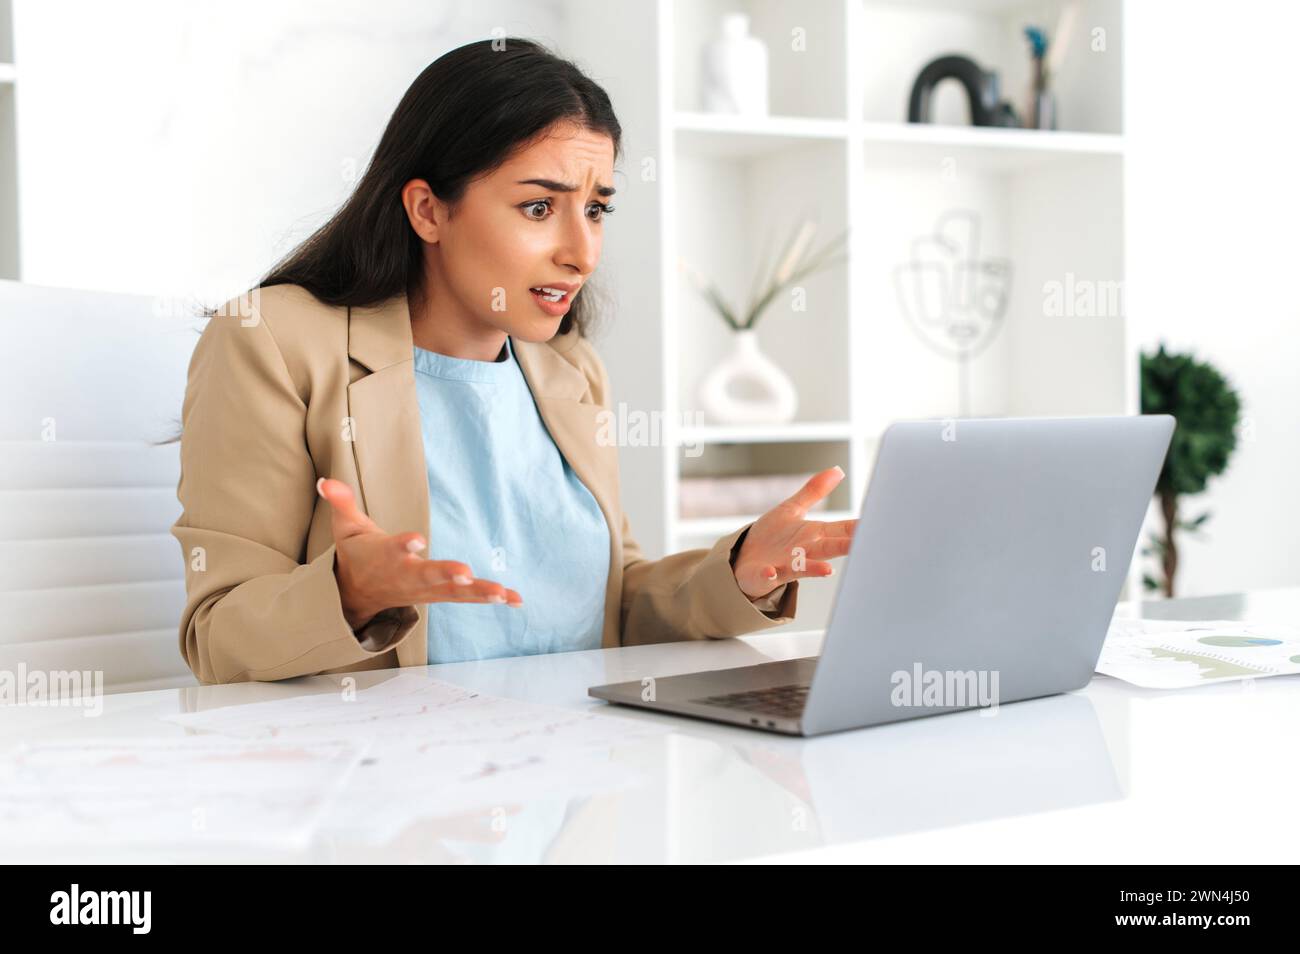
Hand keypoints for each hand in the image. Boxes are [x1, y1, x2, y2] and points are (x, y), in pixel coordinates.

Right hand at [317, 477, 522, 630]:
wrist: (358, 594)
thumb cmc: (357, 555)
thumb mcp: (346, 528)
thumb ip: (341, 503)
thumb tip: (325, 481)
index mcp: (386, 557)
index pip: (394, 550)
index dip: (404, 545)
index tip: (417, 540)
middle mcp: (408, 576)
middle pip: (429, 577)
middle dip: (447, 575)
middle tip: (467, 575)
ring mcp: (427, 590)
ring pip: (454, 593)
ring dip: (479, 593)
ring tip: (503, 593)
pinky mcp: (442, 595)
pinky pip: (468, 598)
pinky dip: (492, 598)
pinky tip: (517, 599)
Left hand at [731, 466, 858, 599]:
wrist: (744, 561)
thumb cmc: (770, 538)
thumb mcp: (793, 509)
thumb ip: (815, 491)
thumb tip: (837, 470)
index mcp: (813, 535)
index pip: (842, 530)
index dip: (859, 527)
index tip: (879, 524)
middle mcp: (804, 551)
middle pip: (830, 548)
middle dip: (847, 546)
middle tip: (865, 544)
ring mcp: (786, 564)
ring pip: (804, 566)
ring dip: (815, 568)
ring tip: (827, 570)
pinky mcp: (765, 573)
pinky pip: (769, 575)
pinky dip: (770, 574)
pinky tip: (771, 571)